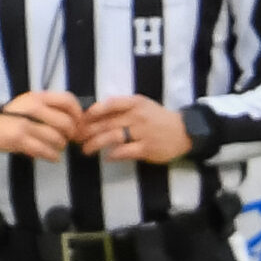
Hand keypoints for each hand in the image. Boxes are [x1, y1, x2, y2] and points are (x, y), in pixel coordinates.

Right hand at [0, 90, 84, 162]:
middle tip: (68, 140)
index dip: (78, 115)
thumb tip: (77, 122)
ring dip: (61, 147)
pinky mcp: (19, 139)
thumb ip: (51, 109)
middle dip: (71, 135)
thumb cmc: (14, 116)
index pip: (68, 100)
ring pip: (57, 138)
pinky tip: (52, 156)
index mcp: (38, 97)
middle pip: (66, 123)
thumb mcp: (31, 104)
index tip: (78, 124)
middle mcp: (33, 107)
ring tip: (57, 148)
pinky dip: (53, 156)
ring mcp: (25, 123)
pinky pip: (45, 150)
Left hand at [80, 94, 194, 163]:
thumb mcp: (142, 106)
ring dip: (96, 144)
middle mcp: (137, 116)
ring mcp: (142, 132)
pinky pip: (125, 151)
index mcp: (135, 103)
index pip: (109, 104)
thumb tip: (93, 113)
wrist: (184, 132)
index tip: (80, 119)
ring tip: (86, 150)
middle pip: (107, 123)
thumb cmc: (158, 118)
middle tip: (76, 138)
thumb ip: (121, 108)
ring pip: (113, 136)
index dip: (92, 112)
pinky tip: (107, 157)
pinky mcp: (147, 148)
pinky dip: (114, 154)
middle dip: (88, 131)